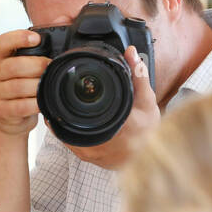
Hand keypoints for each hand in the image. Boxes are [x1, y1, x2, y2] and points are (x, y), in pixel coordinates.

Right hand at [0, 29, 50, 136]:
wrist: (9, 120)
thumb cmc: (19, 90)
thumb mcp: (20, 70)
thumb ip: (31, 56)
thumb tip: (60, 38)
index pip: (3, 42)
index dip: (19, 37)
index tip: (37, 39)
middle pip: (14, 65)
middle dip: (37, 65)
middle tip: (50, 67)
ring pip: (18, 86)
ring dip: (37, 86)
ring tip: (47, 86)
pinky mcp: (0, 110)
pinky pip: (21, 106)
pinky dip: (35, 103)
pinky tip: (42, 102)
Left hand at [64, 45, 159, 169]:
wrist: (150, 158)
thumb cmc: (149, 131)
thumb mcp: (147, 100)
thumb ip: (138, 76)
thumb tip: (130, 52)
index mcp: (115, 126)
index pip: (82, 109)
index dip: (69, 97)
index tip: (63, 85)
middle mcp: (100, 141)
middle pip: (68, 118)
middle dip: (64, 105)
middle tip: (61, 93)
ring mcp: (90, 151)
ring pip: (65, 130)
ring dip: (63, 117)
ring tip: (61, 104)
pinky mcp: (86, 157)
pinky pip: (68, 141)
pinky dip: (66, 129)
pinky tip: (65, 119)